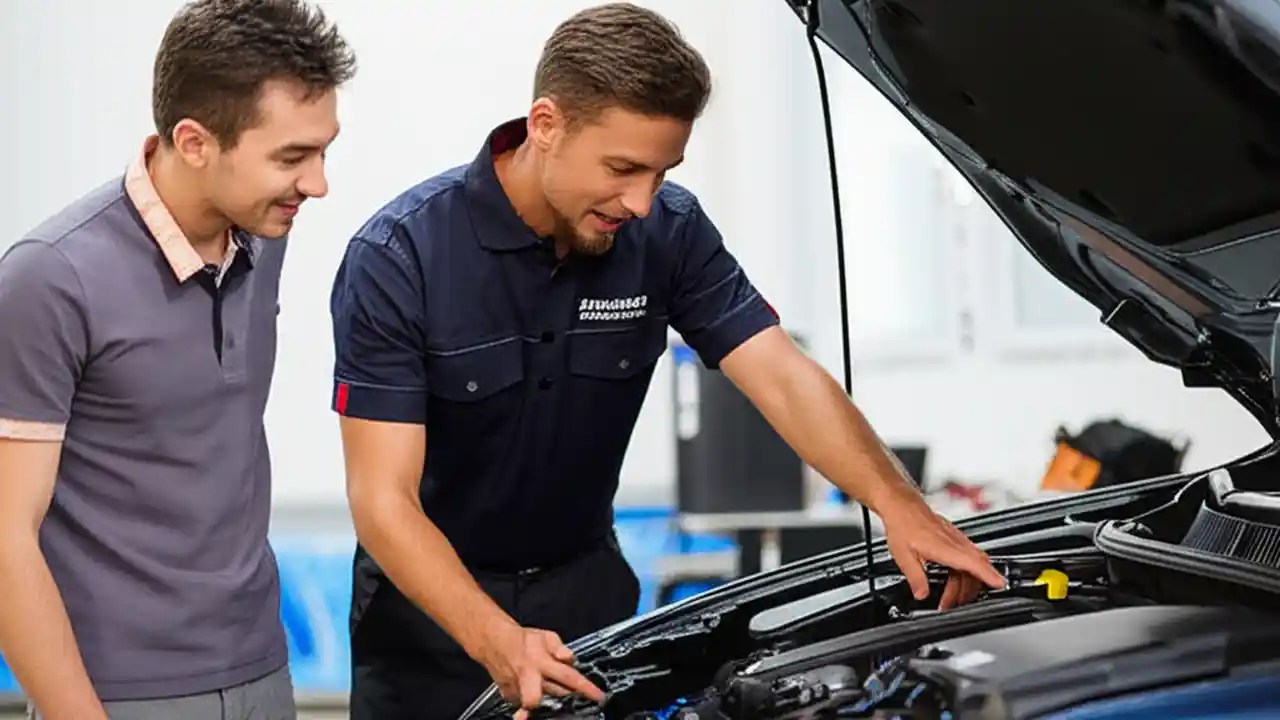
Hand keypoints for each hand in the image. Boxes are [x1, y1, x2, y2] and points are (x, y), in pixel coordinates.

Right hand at [475, 623, 604, 718]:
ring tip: (549, 681)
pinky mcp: (511, 698)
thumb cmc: (522, 640)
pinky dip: (538, 694)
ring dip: (553, 694)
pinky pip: (530, 701)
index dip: (584, 688)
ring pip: (545, 700)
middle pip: (555, 696)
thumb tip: (569, 657)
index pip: (568, 677)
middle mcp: (530, 679)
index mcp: (540, 662)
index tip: (598, 696)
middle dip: (568, 694)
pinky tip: (536, 685)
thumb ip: (559, 647)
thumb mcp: (545, 635)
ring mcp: (519, 691)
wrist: (494, 644)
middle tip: (572, 688)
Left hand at [877, 492, 1004, 608]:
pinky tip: (956, 577)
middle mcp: (954, 541)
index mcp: (944, 547)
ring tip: (952, 596)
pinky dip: (966, 569)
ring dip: (967, 581)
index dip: (989, 575)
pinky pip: (968, 554)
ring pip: (973, 561)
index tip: (1000, 584)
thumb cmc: (903, 525)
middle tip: (958, 604)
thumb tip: (922, 594)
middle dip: (973, 589)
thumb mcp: (904, 557)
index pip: (973, 563)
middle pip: (977, 566)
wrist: (902, 505)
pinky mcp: (953, 536)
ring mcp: (956, 538)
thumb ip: (916, 578)